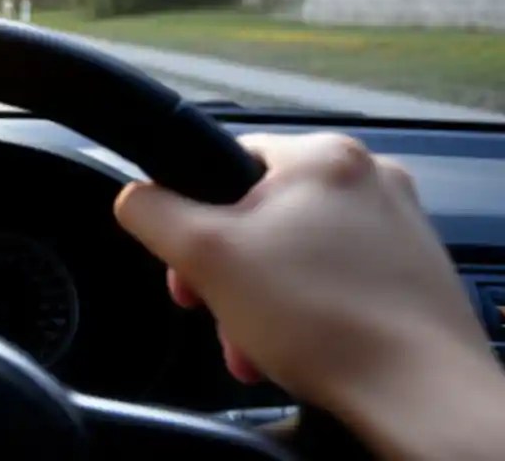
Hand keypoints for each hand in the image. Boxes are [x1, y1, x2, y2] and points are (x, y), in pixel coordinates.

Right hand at [115, 132, 504, 459]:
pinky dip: (306, 309)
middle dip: (228, 271)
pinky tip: (295, 346)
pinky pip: (335, 278)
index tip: (186, 263)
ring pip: (296, 251)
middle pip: (261, 213)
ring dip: (260, 298)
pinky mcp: (412, 272)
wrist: (417, 394)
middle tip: (215, 308)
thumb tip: (133, 197)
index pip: (227, 159)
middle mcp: (371, 178)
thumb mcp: (204, 256)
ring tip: (254, 342)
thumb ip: (152, 212)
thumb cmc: (321, 320)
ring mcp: (399, 226)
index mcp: (323, 156)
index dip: (191, 213)